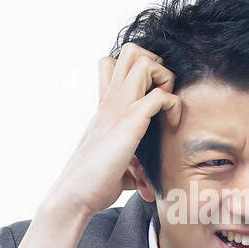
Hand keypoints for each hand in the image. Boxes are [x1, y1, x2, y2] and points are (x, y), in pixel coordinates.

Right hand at [44, 43, 180, 219]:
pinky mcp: (129, 122)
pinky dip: (174, 106)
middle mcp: (110, 101)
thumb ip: (132, 166)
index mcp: (106, 107)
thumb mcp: (117, 168)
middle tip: (162, 93)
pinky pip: (161, 96)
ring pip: (145, 62)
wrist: (74, 196)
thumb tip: (145, 182)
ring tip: (166, 106)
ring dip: (165, 78)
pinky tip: (172, 126)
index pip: (115, 65)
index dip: (141, 71)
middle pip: (131, 51)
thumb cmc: (93, 185)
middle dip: (156, 64)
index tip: (153, 97)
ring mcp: (118, 108)